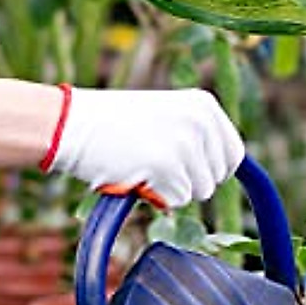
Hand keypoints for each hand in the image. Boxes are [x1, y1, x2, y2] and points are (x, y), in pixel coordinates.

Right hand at [43, 85, 244, 209]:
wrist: (72, 123)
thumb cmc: (114, 123)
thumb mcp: (165, 114)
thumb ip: (197, 134)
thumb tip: (228, 167)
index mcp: (203, 104)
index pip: (233, 155)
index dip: (209, 168)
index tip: (182, 163)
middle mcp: (200, 120)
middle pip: (217, 178)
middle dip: (188, 178)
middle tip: (153, 157)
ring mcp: (186, 142)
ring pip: (198, 192)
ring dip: (171, 186)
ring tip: (142, 161)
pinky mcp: (169, 166)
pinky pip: (177, 200)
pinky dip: (157, 194)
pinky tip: (135, 171)